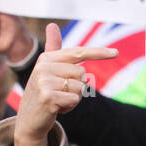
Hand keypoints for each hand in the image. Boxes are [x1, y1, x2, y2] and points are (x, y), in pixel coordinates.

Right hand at [13, 23, 116, 145]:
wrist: (28, 121)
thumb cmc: (43, 93)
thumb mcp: (47, 70)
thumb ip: (52, 49)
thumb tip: (52, 25)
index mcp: (47, 58)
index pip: (78, 52)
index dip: (98, 52)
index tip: (116, 53)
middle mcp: (44, 67)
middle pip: (82, 74)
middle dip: (77, 87)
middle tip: (60, 94)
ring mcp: (45, 82)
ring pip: (80, 88)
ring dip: (74, 98)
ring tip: (58, 101)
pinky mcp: (48, 97)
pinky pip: (75, 99)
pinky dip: (70, 107)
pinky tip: (57, 109)